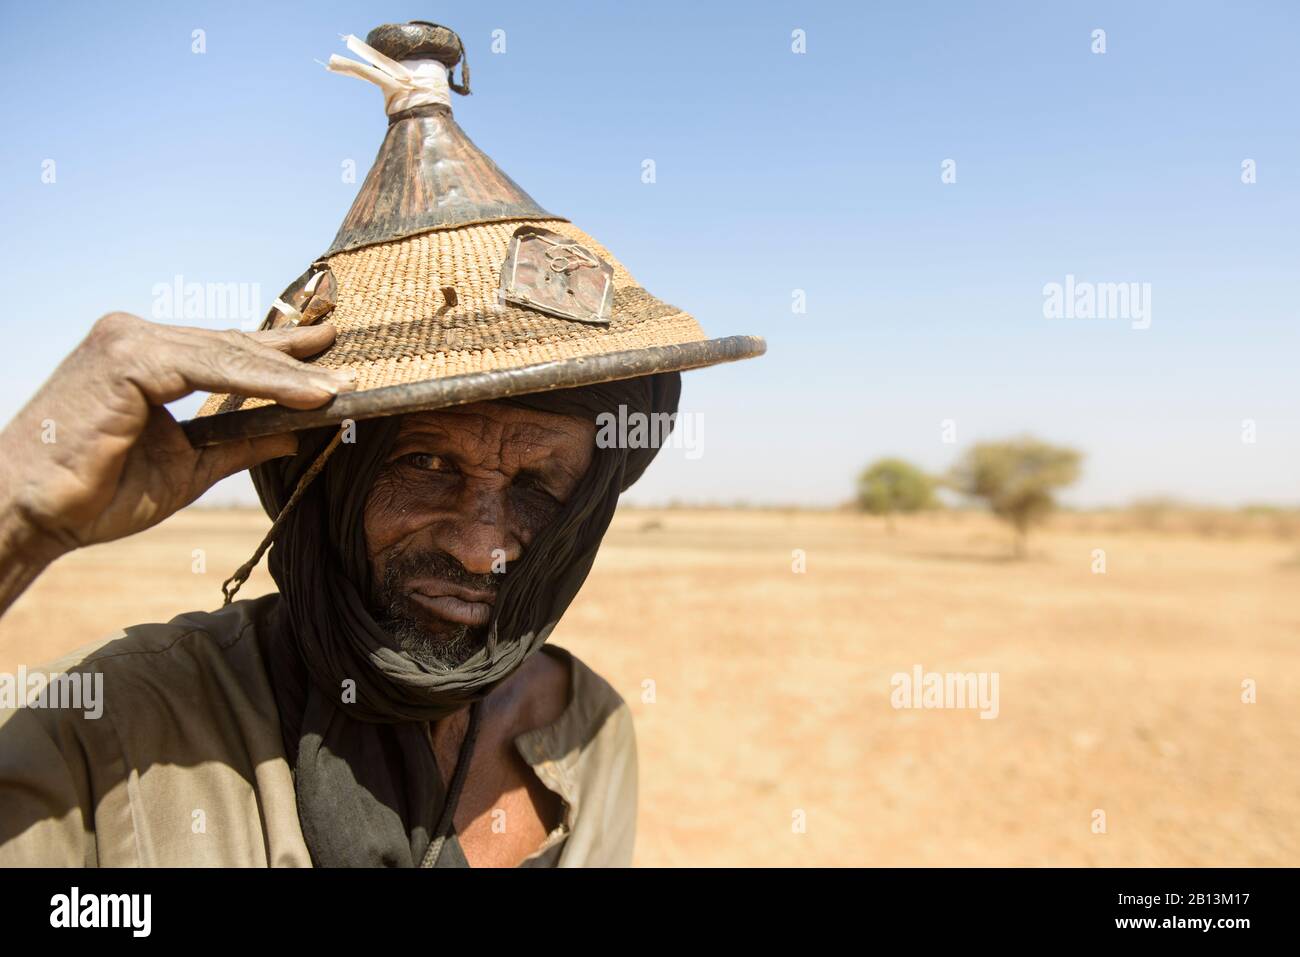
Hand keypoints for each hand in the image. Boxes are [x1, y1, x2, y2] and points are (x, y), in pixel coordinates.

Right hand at [0, 312, 354, 566]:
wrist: (29, 513)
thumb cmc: (95, 493)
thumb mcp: (188, 466)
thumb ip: (239, 441)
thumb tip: (299, 431)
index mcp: (144, 356)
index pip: (227, 352)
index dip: (281, 357)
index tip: (330, 360)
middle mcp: (134, 336)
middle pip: (234, 347)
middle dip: (296, 358)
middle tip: (351, 362)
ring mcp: (128, 339)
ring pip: (231, 356)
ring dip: (292, 375)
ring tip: (342, 388)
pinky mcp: (126, 355)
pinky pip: (213, 369)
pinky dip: (267, 383)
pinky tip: (311, 396)